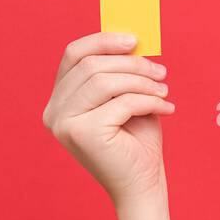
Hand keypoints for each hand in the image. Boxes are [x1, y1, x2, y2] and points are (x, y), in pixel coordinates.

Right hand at [41, 31, 174, 205]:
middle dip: (134, 64)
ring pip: (106, 81)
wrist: (141, 182)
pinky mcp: (83, 134)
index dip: (104, 40)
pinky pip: (122, 102)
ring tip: (164, 91)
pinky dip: (150, 101)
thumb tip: (132, 38)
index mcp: (60, 99)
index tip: (135, 40)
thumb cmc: (135, 138)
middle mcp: (54, 111)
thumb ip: (121, 70)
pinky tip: (166, 108)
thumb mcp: (126, 95)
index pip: (74, 54)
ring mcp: (64, 123)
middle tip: (162, 73)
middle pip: (92, 65)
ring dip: (143, 81)